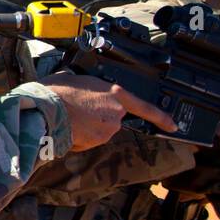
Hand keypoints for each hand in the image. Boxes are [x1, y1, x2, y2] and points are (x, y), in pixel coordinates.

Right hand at [40, 74, 176, 151]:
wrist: (46, 110)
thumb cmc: (57, 92)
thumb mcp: (75, 79)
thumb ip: (88, 88)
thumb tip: (82, 91)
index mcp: (115, 93)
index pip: (146, 108)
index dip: (161, 118)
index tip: (172, 126)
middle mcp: (116, 112)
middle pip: (112, 117)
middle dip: (98, 116)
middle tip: (78, 109)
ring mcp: (108, 128)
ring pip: (100, 130)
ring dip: (88, 126)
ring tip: (69, 117)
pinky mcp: (96, 141)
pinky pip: (90, 140)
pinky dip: (80, 137)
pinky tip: (68, 127)